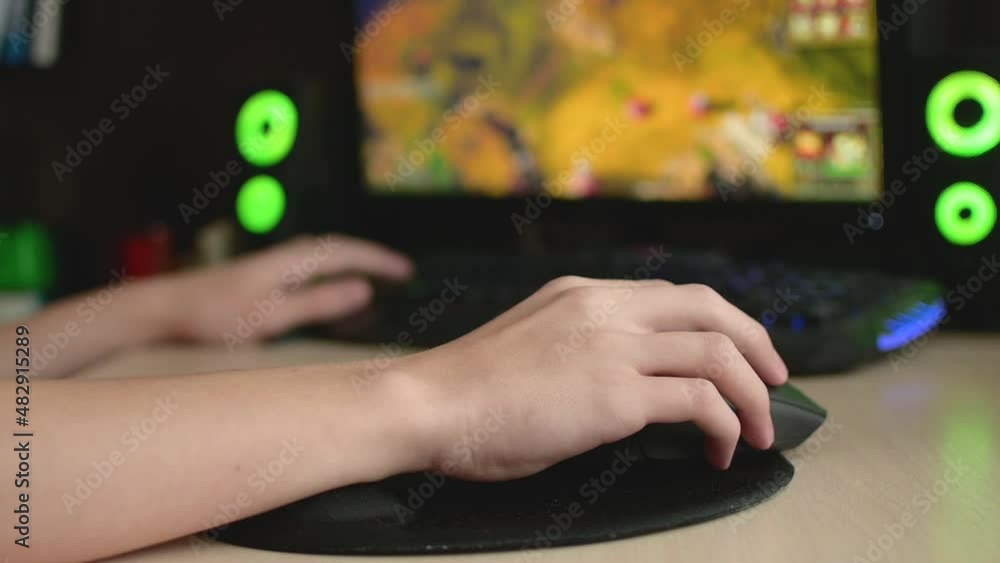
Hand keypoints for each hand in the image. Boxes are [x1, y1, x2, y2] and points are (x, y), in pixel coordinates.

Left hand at [164, 234, 412, 343]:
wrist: (165, 309)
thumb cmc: (214, 316)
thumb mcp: (272, 317)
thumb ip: (319, 303)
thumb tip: (363, 289)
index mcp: (291, 260)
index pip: (347, 252)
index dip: (379, 260)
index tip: (406, 271)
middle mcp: (284, 254)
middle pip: (338, 246)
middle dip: (371, 257)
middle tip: (400, 271)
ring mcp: (271, 262)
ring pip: (323, 253)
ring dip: (352, 260)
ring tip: (375, 273)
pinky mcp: (262, 273)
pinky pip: (310, 263)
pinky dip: (332, 268)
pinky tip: (330, 282)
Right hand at [404, 276, 788, 478]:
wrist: (429, 405)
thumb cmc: (468, 390)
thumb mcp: (533, 345)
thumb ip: (582, 345)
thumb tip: (624, 380)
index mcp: (584, 294)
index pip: (675, 295)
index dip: (721, 322)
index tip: (740, 352)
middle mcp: (606, 309)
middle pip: (711, 309)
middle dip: (757, 344)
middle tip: (775, 381)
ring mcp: (612, 348)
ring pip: (717, 354)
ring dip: (752, 396)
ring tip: (758, 430)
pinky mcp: (614, 394)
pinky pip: (698, 401)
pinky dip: (724, 425)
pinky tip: (718, 449)